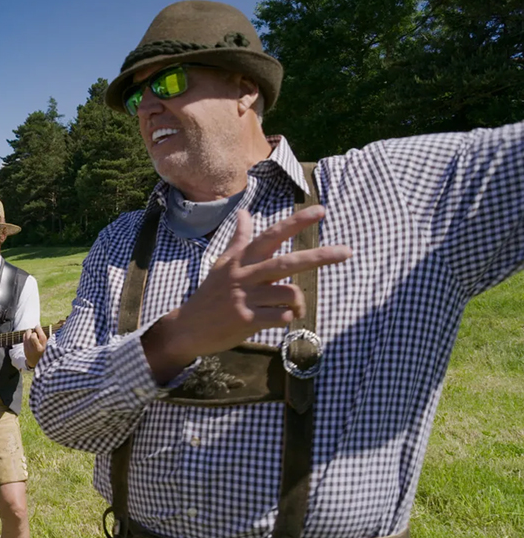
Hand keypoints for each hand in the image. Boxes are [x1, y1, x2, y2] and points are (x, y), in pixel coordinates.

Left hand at [23, 325, 47, 368]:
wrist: (37, 363)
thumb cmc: (44, 352)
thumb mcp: (49, 346)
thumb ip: (48, 337)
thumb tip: (56, 324)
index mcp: (45, 348)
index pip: (42, 337)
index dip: (39, 329)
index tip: (37, 326)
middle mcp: (37, 349)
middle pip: (33, 337)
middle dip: (32, 332)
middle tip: (34, 332)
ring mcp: (30, 350)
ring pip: (27, 337)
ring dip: (28, 332)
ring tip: (30, 332)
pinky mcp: (25, 350)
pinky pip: (24, 339)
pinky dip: (25, 336)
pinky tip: (28, 336)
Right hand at [143, 207, 351, 378]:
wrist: (189, 327)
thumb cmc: (211, 295)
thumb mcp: (223, 264)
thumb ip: (239, 239)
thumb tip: (244, 212)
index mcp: (242, 259)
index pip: (272, 235)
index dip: (296, 222)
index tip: (321, 211)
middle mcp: (244, 275)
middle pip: (288, 262)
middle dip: (320, 256)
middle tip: (348, 251)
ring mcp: (244, 297)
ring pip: (289, 293)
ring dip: (298, 303)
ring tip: (293, 310)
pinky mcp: (245, 320)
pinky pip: (281, 317)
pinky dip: (286, 319)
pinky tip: (277, 320)